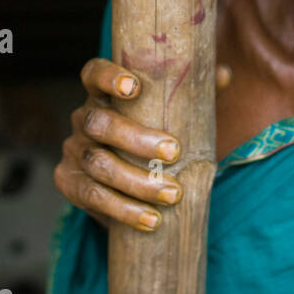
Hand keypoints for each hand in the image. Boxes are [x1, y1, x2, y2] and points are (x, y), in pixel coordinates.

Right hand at [53, 57, 183, 231]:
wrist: (130, 183)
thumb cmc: (155, 136)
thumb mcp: (174, 113)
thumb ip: (195, 92)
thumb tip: (224, 74)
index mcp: (102, 95)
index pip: (94, 74)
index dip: (108, 76)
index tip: (134, 86)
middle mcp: (83, 119)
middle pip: (100, 123)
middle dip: (136, 139)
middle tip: (173, 152)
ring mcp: (74, 151)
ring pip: (98, 164)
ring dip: (136, 182)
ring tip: (173, 195)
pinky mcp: (69, 183)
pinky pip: (93, 196)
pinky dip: (123, 210)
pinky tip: (151, 219)